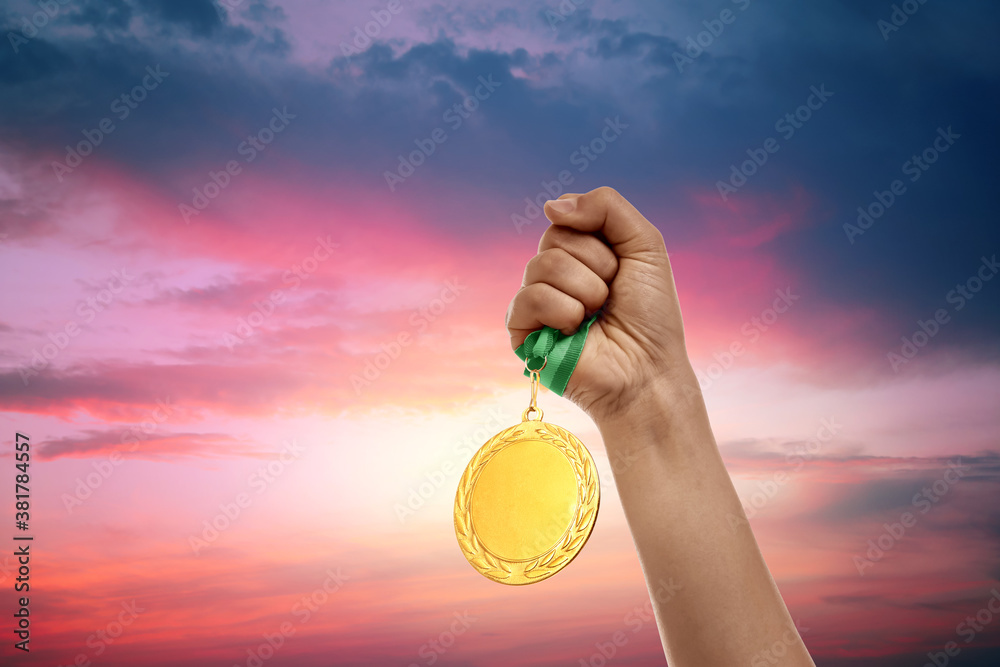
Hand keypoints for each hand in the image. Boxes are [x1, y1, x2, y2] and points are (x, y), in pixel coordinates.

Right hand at [505, 186, 694, 427]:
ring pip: (543, 265)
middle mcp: (553, 275)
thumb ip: (606, 206)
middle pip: (554, 237)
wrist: (648, 369)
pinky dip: (562, 312)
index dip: (600, 239)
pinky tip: (574, 332)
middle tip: (610, 297)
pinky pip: (528, 298)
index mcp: (578, 254)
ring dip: (585, 290)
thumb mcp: (644, 244)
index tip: (621, 268)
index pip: (567, 217)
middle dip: (596, 265)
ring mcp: (536, 302)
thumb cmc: (651, 316)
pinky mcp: (522, 331)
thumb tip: (550, 205)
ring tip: (596, 316)